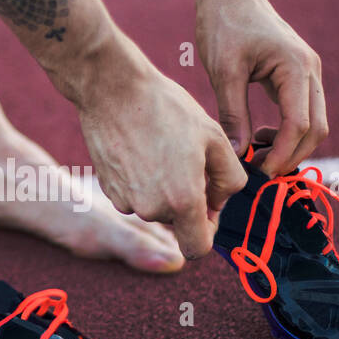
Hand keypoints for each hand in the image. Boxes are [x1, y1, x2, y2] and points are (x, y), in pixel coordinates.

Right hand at [71, 34, 247, 258]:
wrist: (113, 90)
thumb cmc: (167, 108)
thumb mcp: (215, 137)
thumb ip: (230, 178)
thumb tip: (220, 202)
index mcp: (183, 200)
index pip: (198, 248)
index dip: (207, 231)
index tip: (209, 208)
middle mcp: (152, 208)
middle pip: (178, 222)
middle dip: (187, 199)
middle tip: (187, 158)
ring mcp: (125, 201)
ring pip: (155, 207)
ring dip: (164, 189)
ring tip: (163, 148)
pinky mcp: (108, 190)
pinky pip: (134, 196)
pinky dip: (142, 181)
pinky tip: (142, 149)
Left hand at [193, 0, 327, 176]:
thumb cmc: (224, 23)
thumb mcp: (223, 71)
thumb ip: (233, 113)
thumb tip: (239, 154)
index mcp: (296, 67)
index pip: (299, 125)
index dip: (281, 154)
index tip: (259, 173)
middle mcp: (310, 71)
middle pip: (316, 129)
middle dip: (291, 155)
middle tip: (259, 172)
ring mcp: (308, 73)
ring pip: (313, 123)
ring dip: (291, 145)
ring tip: (257, 156)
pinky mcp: (298, 75)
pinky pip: (303, 112)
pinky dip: (287, 131)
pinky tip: (259, 136)